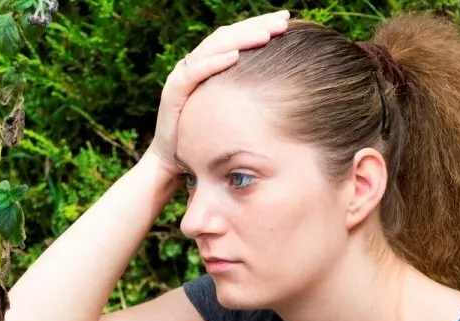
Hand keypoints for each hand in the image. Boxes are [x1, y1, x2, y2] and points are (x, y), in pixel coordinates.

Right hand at [143, 10, 290, 175]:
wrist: (172, 160)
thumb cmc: (206, 137)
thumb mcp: (232, 109)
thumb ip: (248, 93)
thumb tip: (285, 83)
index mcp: (209, 65)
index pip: (235, 37)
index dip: (259, 26)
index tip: (286, 21)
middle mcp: (195, 65)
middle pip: (227, 36)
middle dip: (255, 26)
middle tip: (282, 21)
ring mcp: (182, 76)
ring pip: (212, 48)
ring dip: (240, 39)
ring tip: (265, 35)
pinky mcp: (172, 92)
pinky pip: (194, 72)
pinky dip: (214, 62)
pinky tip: (235, 57)